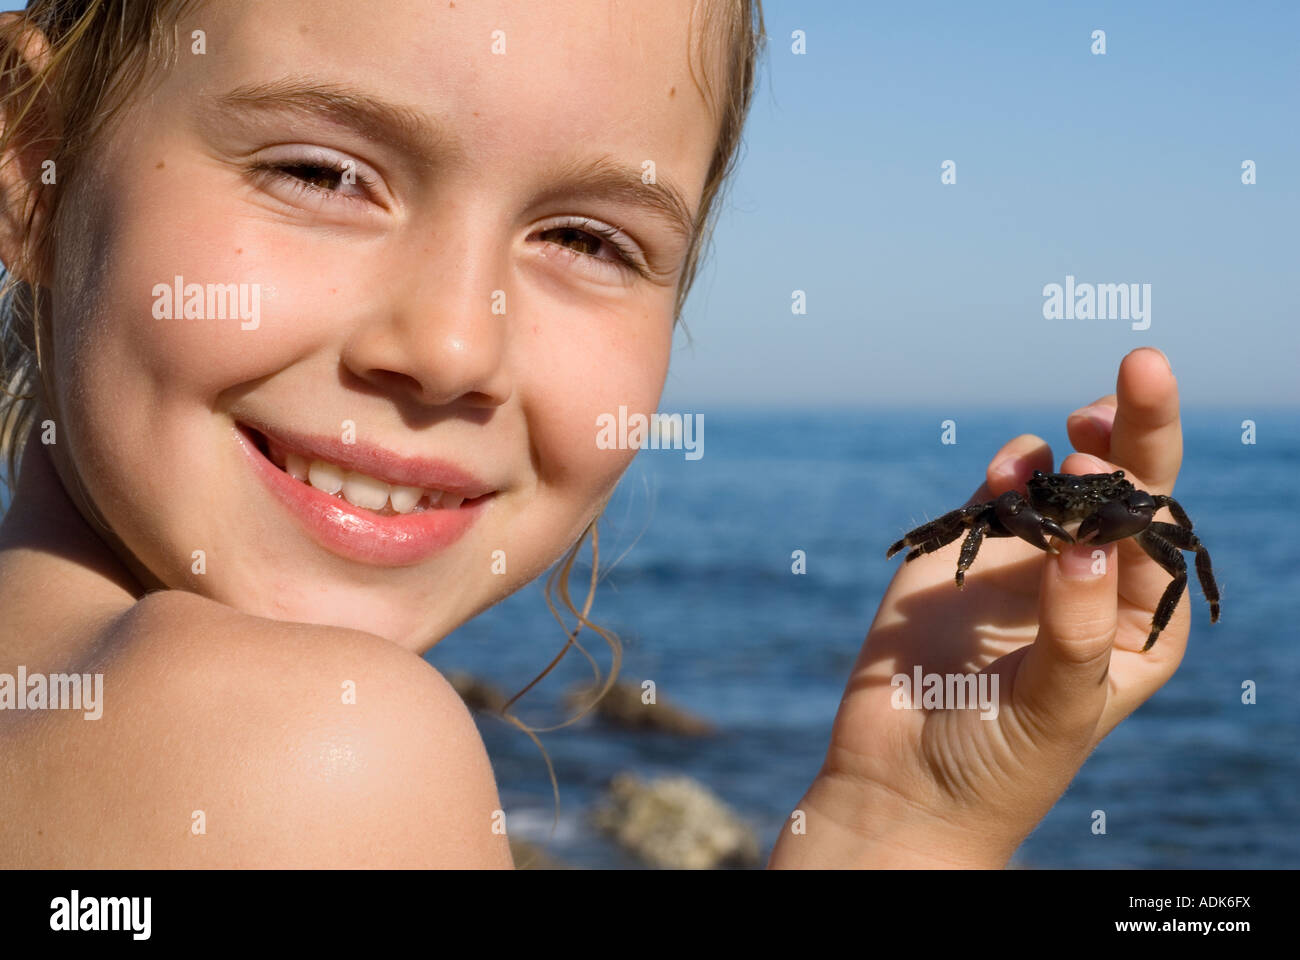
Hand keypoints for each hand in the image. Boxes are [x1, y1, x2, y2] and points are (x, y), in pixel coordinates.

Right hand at [793, 347, 1194, 866]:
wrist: (901, 781)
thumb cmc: (999, 764)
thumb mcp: (1056, 709)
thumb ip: (1076, 629)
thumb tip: (1089, 545)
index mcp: (1136, 619)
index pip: (1157, 530)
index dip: (1148, 479)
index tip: (1113, 451)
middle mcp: (1088, 578)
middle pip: (1121, 488)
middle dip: (1132, 429)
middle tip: (1137, 371)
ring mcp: (1025, 561)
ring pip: (1058, 481)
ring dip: (1069, 449)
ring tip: (1072, 437)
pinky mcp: (964, 554)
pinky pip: (994, 496)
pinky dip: (1003, 473)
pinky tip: (1006, 473)